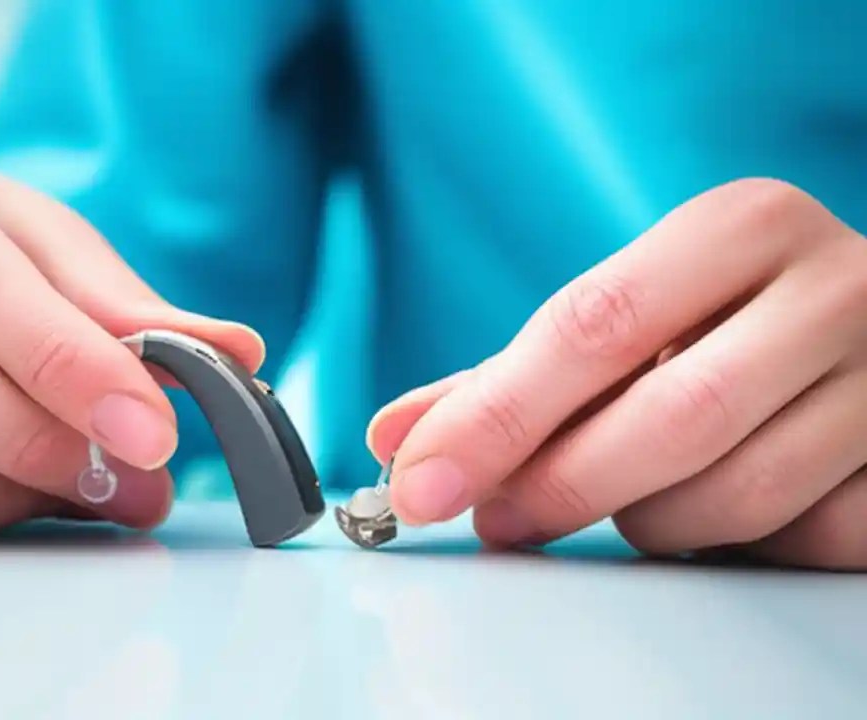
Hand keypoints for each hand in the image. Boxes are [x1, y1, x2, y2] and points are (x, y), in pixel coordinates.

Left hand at [368, 179, 866, 569]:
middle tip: (496, 519)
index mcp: (742, 226)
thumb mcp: (623, 322)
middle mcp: (834, 287)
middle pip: (672, 416)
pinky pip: (799, 540)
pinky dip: (732, 541)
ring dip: (650, 519)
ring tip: (629, 494)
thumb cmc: (720, 323)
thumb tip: (396, 439)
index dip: (496, 416)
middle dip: (561, 484)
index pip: (593, 325)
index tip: (420, 481)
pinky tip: (716, 503)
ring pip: (736, 494)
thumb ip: (509, 380)